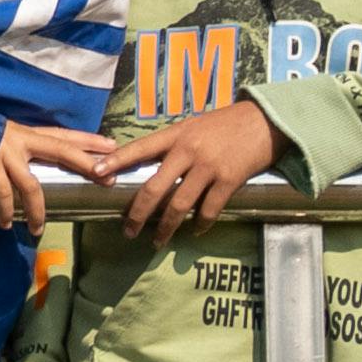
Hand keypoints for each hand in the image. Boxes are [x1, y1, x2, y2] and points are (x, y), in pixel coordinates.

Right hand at [0, 122, 129, 232]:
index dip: (89, 140)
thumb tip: (36, 161)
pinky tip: (6, 224)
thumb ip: (22, 146)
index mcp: (27, 133)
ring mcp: (5, 153)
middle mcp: (21, 140)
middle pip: (61, 150)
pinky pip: (3, 194)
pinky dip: (6, 210)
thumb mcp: (4, 135)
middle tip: (107, 179)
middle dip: (85, 164)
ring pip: (30, 186)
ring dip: (37, 210)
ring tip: (37, 230)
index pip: (64, 135)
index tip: (114, 146)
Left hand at [124, 98, 286, 237]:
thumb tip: (151, 163)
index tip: (94, 172)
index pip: (138, 148)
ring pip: (179, 204)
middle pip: (154, 187)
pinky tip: (195, 231)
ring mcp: (208, 166)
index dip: (115, 160)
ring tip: (157, 240)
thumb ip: (174, 144)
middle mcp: (188, 151)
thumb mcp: (195, 126)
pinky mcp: (229, 180)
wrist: (267, 120)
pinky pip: (209, 210)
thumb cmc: (228, 123)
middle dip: (138, 213)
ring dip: (166, 227)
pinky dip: (200, 224)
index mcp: (176, 135)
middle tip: (128, 231)